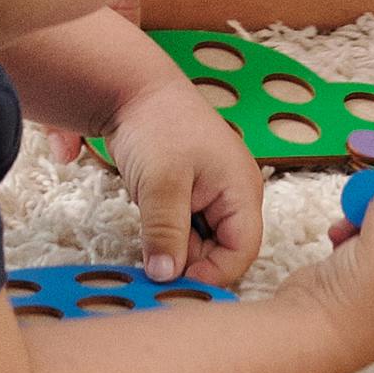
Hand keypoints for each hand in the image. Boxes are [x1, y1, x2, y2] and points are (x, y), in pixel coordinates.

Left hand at [101, 70, 262, 286]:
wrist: (131, 88)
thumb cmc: (156, 125)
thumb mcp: (161, 183)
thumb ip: (166, 233)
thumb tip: (165, 277)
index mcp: (241, 190)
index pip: (242, 250)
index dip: (213, 273)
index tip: (176, 283)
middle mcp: (232, 194)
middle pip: (220, 250)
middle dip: (189, 260)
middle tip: (154, 262)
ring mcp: (209, 193)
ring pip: (198, 241)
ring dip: (173, 246)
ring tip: (148, 236)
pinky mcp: (187, 193)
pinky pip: (182, 227)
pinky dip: (165, 233)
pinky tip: (147, 222)